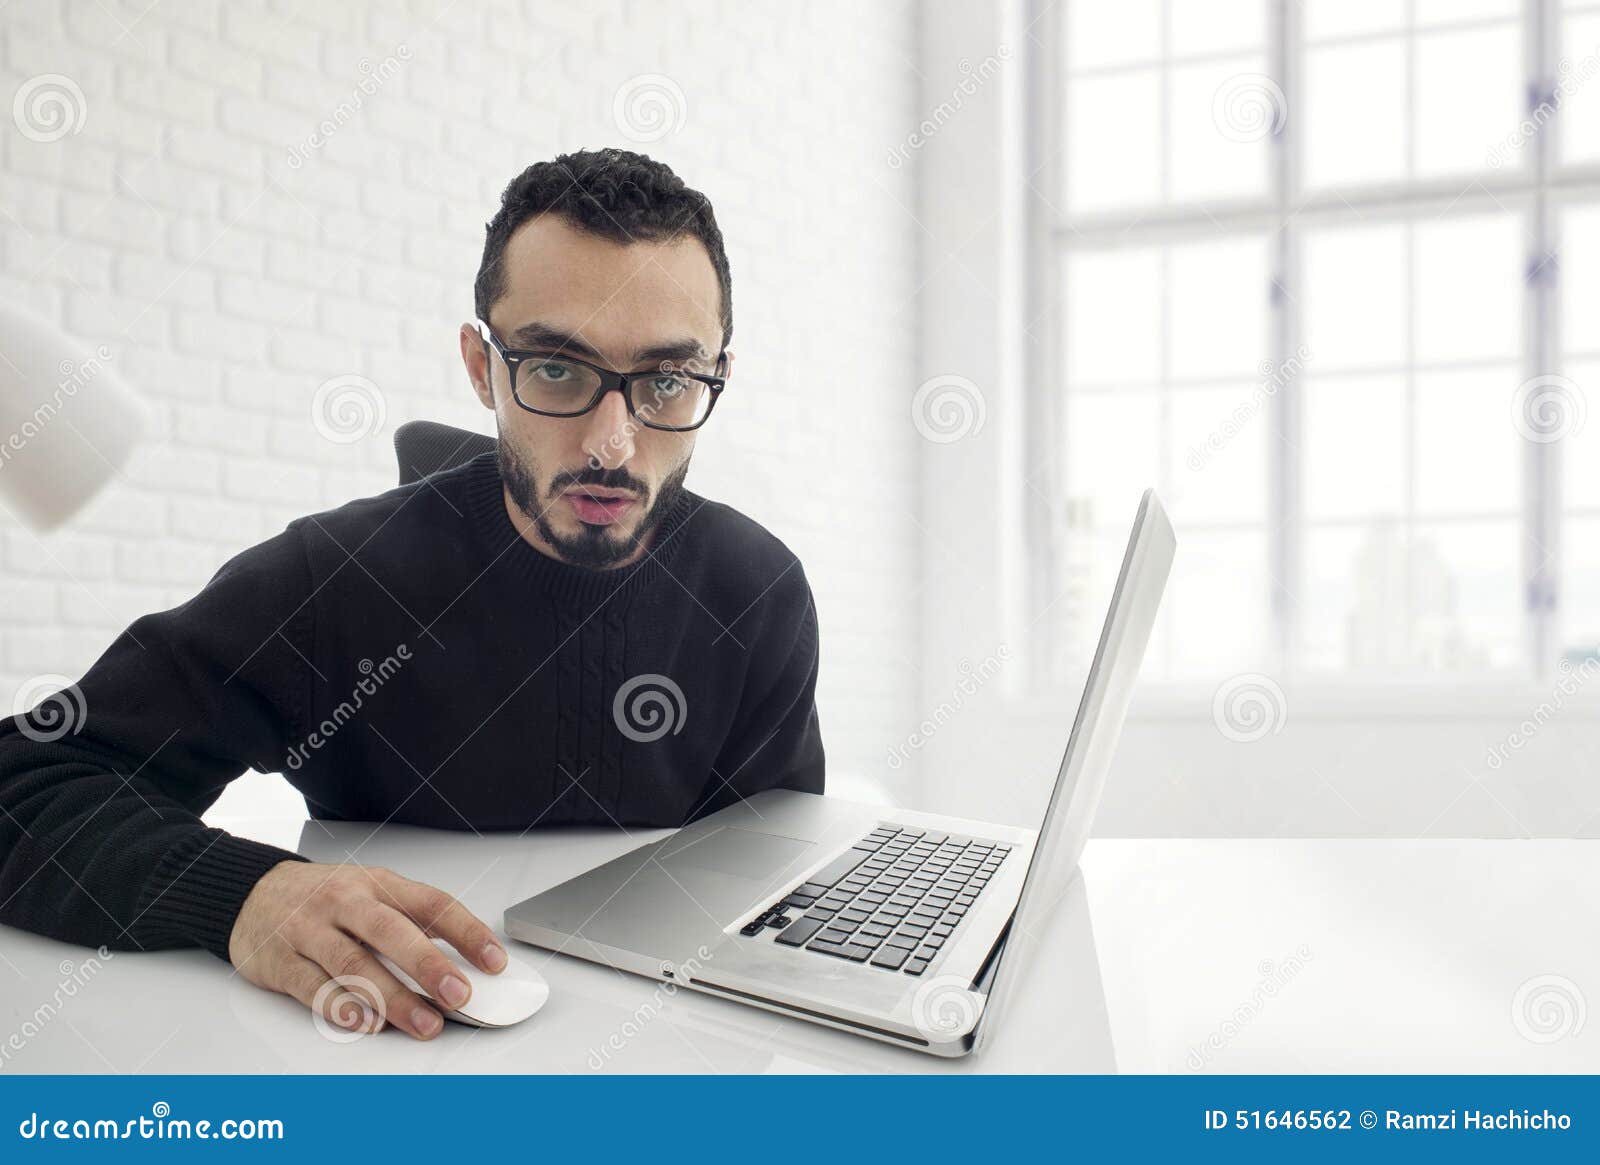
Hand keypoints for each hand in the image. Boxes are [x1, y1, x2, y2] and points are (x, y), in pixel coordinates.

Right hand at [227, 860, 507, 1039]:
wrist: (252, 894)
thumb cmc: (325, 899)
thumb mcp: (372, 894)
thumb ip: (414, 924)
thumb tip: (465, 964)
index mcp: (379, 884)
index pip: (431, 903)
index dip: (466, 931)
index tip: (495, 961)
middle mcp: (346, 902)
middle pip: (391, 932)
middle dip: (428, 966)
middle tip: (459, 995)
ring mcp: (311, 930)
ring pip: (353, 963)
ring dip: (391, 997)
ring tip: (421, 1023)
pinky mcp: (281, 960)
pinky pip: (312, 984)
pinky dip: (339, 1005)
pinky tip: (364, 1021)